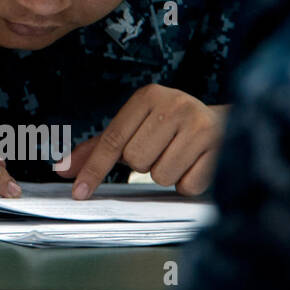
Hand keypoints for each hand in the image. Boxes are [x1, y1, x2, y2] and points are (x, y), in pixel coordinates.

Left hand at [56, 84, 226, 197]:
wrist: (227, 123)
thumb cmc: (170, 129)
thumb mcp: (134, 129)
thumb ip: (98, 149)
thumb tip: (62, 170)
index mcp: (148, 97)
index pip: (112, 140)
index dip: (94, 169)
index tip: (78, 193)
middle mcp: (173, 105)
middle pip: (136, 161)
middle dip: (144, 164)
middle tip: (160, 150)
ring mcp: (200, 125)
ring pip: (161, 175)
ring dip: (167, 174)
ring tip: (180, 155)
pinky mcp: (221, 147)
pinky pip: (188, 185)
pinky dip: (188, 182)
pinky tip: (196, 164)